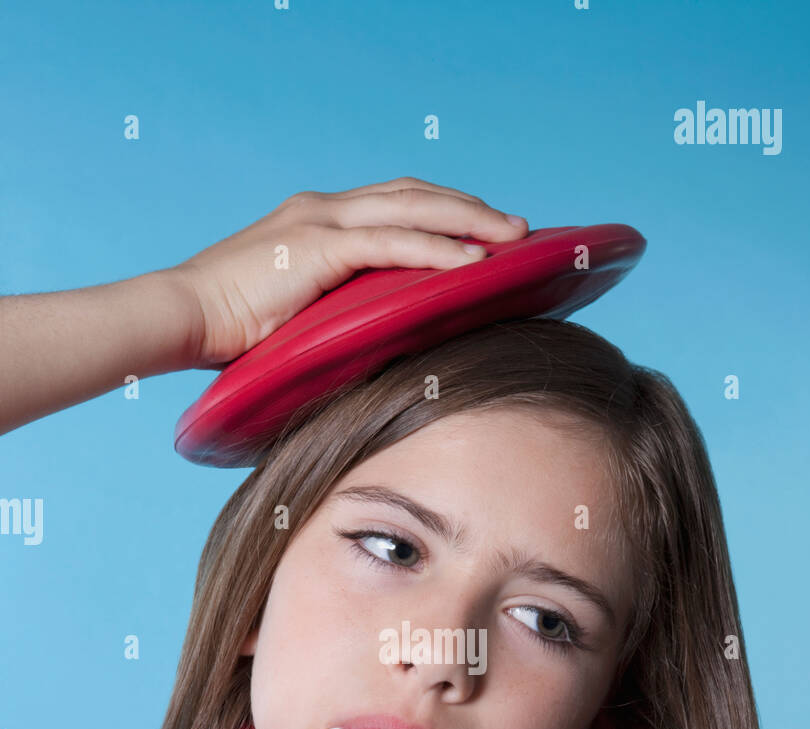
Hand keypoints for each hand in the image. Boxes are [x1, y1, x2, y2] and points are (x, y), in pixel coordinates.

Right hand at [170, 176, 527, 368]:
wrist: (182, 317)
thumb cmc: (228, 330)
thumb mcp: (295, 314)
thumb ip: (334, 312)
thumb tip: (375, 343)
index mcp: (317, 220)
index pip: (394, 202)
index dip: (442, 211)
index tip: (482, 230)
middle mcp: (324, 209)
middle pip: (414, 194)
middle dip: (469, 208)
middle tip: (516, 228)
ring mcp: (321, 221)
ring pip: (412, 209)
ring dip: (468, 222)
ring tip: (511, 239)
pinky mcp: (319, 246)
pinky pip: (392, 243)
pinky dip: (436, 251)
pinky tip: (472, 264)